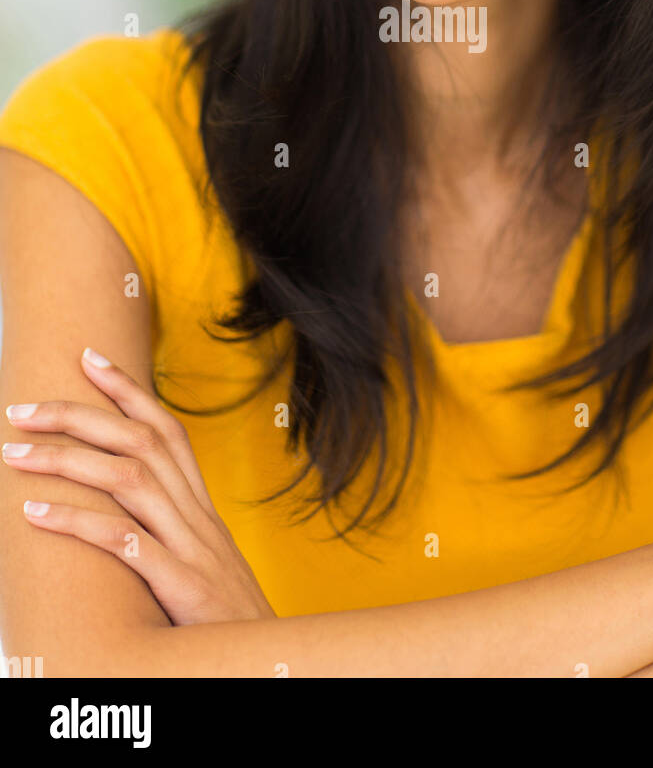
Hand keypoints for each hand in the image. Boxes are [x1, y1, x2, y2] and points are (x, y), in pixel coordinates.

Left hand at [2, 346, 276, 625]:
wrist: (264, 660)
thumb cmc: (221, 615)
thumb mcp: (201, 557)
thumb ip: (169, 526)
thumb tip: (117, 502)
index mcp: (201, 505)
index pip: (166, 428)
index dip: (127, 390)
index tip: (88, 358)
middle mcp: (197, 515)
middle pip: (139, 442)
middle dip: (78, 415)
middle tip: (22, 410)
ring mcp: (190, 546)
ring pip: (128, 480)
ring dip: (66, 460)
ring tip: (14, 454)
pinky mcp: (180, 584)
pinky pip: (124, 543)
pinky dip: (77, 523)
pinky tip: (35, 514)